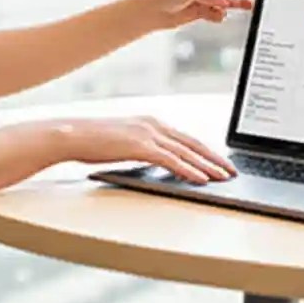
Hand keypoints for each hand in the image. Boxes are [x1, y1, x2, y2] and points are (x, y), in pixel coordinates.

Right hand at [59, 116, 237, 183]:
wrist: (72, 135)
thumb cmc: (93, 141)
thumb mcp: (124, 142)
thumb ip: (144, 148)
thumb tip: (160, 163)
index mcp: (151, 123)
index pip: (187, 138)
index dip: (206, 151)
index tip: (220, 162)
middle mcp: (154, 125)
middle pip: (193, 143)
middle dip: (215, 158)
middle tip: (231, 171)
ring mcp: (148, 134)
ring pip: (187, 152)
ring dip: (208, 166)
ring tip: (223, 178)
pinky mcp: (140, 145)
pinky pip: (171, 160)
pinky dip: (189, 170)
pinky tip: (200, 179)